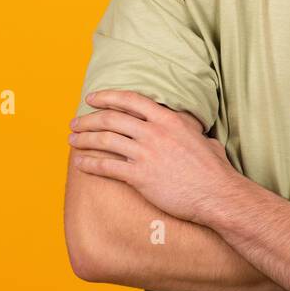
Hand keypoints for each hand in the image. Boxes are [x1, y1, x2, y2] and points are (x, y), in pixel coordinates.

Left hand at [69, 90, 241, 226]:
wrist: (216, 194)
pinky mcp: (140, 176)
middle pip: (111, 119)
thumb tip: (193, 131)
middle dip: (88, 120)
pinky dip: (89, 164)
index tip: (92, 99)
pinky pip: (106, 167)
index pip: (130, 100)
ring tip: (73, 141)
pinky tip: (80, 164)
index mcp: (169, 119)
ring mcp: (146, 154)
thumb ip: (189, 131)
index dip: (107, 97)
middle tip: (76, 123)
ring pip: (104, 140)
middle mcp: (154, 132)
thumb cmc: (214, 169)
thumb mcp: (203, 138)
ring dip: (84, 139)